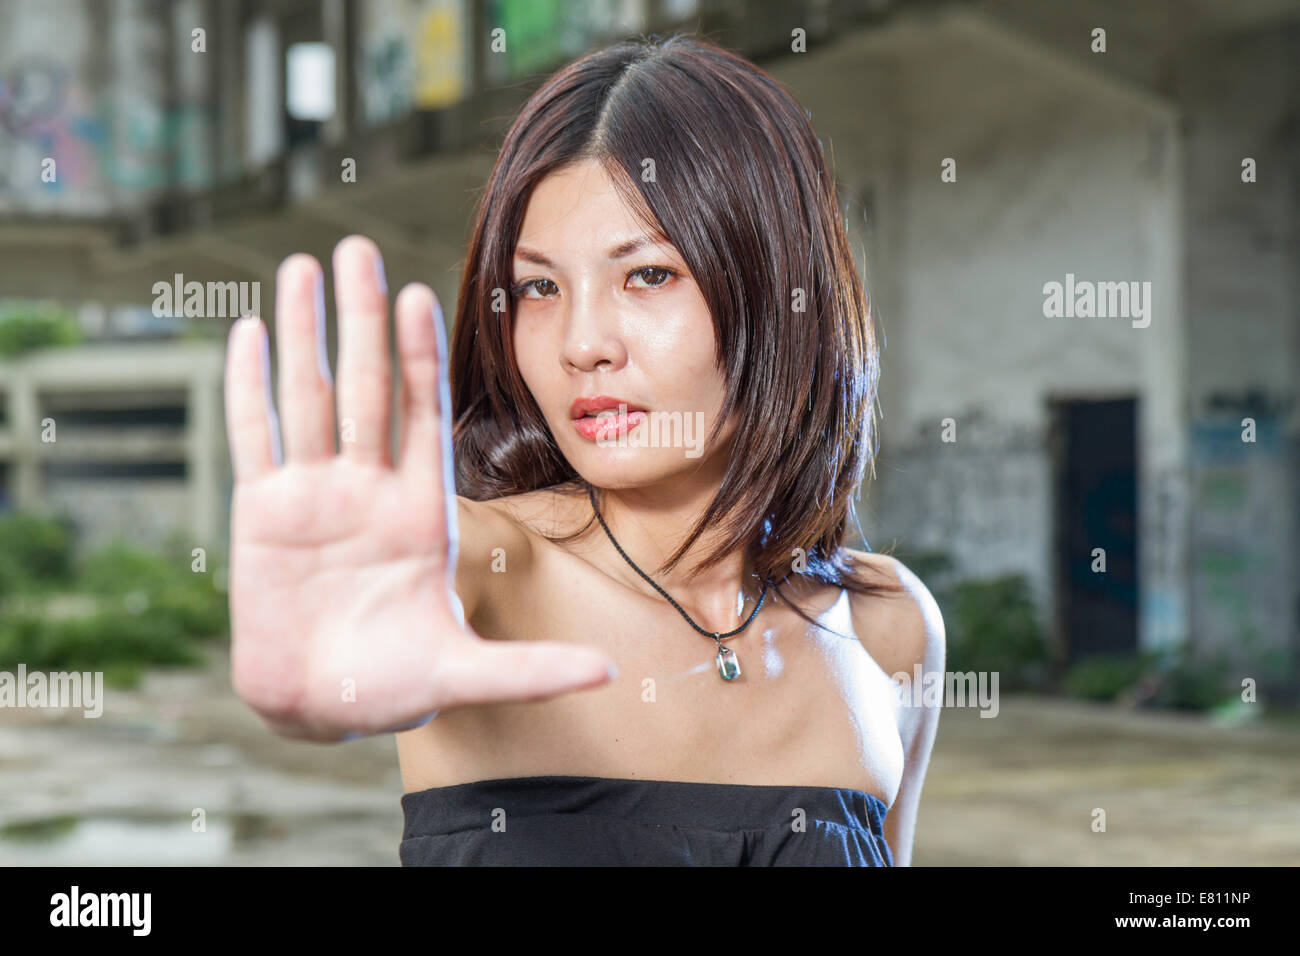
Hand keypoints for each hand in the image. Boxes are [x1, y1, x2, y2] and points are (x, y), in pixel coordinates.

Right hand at [223, 236, 614, 741]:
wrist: (321, 707)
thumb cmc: (394, 686)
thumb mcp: (464, 676)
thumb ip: (532, 669)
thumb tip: (608, 675)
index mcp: (421, 512)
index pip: (423, 415)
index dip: (420, 356)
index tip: (423, 294)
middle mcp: (368, 489)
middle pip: (365, 387)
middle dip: (362, 319)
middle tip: (358, 248)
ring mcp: (313, 495)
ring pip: (308, 397)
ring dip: (303, 333)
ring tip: (302, 267)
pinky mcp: (261, 513)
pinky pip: (254, 438)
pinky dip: (249, 389)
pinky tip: (249, 333)